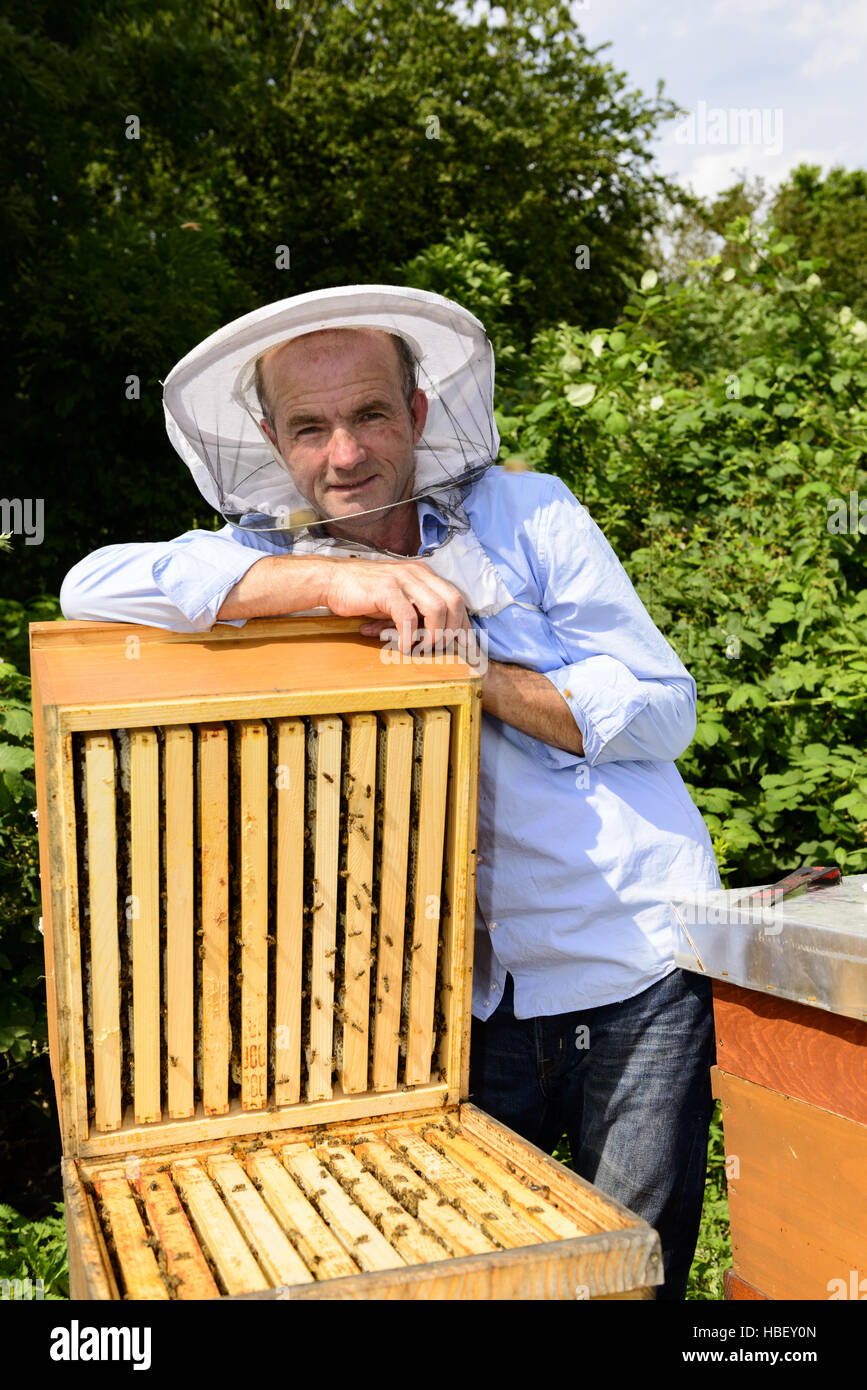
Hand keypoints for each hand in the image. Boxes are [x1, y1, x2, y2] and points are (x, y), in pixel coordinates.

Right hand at [322, 556, 471, 653]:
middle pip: (453, 601)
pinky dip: (410, 636)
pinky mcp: (386, 589)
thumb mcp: (397, 600)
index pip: (456, 598)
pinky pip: (407, 616)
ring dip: (433, 634)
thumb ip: (417, 613)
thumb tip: (438, 637)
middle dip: (453, 630)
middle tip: (442, 649)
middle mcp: (417, 573)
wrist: (332, 580)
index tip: (467, 645)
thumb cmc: (364, 593)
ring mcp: (402, 579)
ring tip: (423, 648)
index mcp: (423, 574)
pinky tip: (404, 647)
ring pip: (436, 609)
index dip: (464, 623)